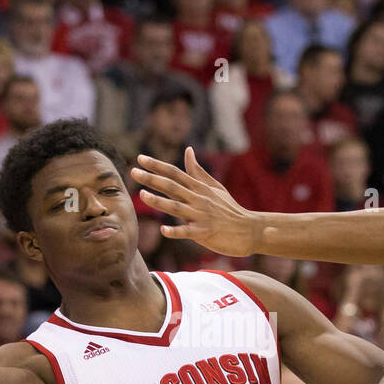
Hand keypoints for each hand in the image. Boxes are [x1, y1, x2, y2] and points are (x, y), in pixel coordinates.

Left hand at [131, 148, 260, 256]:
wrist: (250, 229)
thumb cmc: (230, 209)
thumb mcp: (214, 187)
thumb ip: (198, 171)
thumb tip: (188, 150)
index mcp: (199, 188)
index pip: (175, 173)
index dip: (157, 165)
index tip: (140, 159)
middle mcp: (199, 199)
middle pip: (172, 186)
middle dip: (152, 178)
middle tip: (133, 172)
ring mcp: (202, 216)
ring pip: (177, 207)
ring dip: (159, 201)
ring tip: (142, 195)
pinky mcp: (205, 233)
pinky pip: (188, 232)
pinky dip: (176, 231)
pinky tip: (163, 230)